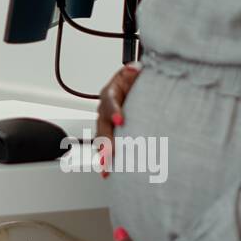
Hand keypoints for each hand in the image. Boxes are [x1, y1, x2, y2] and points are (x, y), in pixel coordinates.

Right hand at [96, 61, 140, 176]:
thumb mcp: (135, 72)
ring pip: (101, 140)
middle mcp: (106, 109)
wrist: (139, 89)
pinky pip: (107, 149)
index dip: (114, 111)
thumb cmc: (136, 81)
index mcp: (111, 93)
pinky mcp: (114, 136)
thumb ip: (134, 71)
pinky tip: (109, 172)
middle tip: (109, 153)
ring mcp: (108, 124)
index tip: (120, 121)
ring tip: (106, 167)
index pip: (110, 101)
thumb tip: (134, 68)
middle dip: (104, 141)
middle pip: (102, 126)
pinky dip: (108, 161)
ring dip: (103, 154)